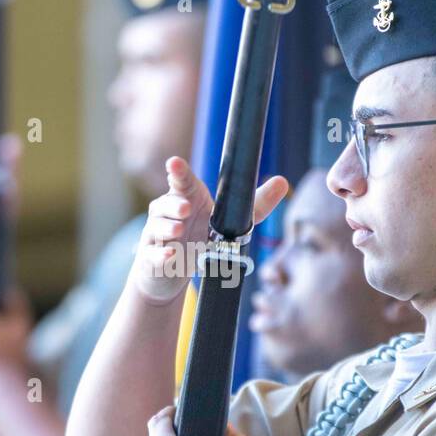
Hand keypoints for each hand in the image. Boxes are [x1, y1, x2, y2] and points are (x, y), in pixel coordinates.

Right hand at [133, 156, 287, 304]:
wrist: (171, 272)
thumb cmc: (200, 238)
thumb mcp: (230, 222)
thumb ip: (256, 204)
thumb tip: (283, 181)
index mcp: (187, 199)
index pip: (181, 182)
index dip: (178, 172)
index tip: (174, 163)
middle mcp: (167, 213)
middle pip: (166, 203)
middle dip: (175, 205)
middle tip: (187, 208)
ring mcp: (157, 236)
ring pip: (157, 227)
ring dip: (167, 227)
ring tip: (178, 230)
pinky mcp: (152, 258)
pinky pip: (154, 255)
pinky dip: (161, 255)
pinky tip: (171, 256)